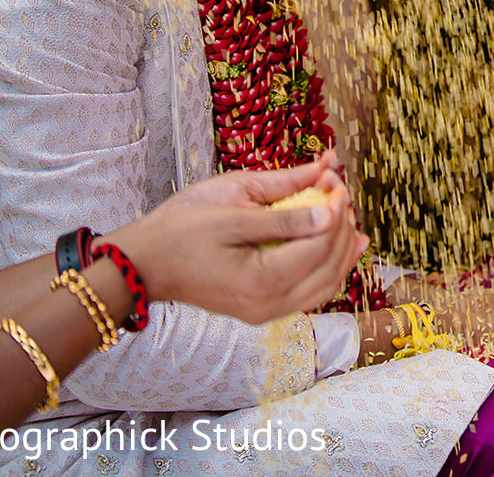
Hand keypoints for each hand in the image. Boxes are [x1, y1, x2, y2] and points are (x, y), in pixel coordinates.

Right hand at [109, 154, 369, 323]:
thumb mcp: (232, 212)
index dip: (335, 212)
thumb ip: (284, 214)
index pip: (319, 246)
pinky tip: (337, 248)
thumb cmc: (179, 233)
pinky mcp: (260, 309)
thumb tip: (328, 209)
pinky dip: (326, 269)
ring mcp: (265, 312)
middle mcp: (268, 306)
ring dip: (342, 253)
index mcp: (262, 282)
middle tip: (342, 192)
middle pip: (329, 268)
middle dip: (342, 229)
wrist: (141, 264)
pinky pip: (307, 292)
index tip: (337, 181)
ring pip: (324, 286)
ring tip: (352, 221)